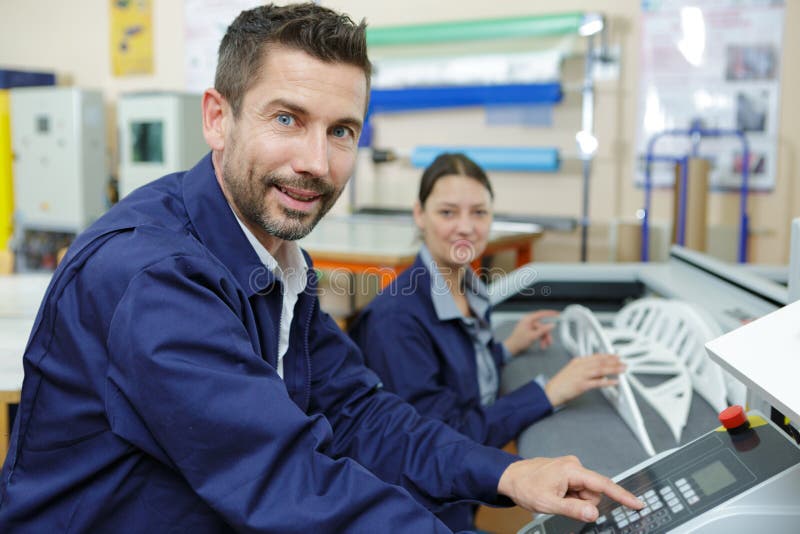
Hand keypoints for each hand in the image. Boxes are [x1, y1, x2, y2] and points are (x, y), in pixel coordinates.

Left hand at [497, 456, 642, 522]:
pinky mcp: (567, 472)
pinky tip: (555, 493)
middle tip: (560, 502)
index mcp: (571, 470)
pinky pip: (578, 489)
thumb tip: (594, 513)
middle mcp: (574, 465)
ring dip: (574, 500)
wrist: (510, 476)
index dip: (622, 495)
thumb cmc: (525, 486)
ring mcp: (570, 468)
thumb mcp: (548, 504)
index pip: (603, 484)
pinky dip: (570, 496)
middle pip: (593, 492)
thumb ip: (573, 509)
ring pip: (585, 493)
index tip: (637, 503)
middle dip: (582, 502)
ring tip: (555, 496)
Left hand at [503, 310, 558, 355]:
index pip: (541, 313)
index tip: (557, 314)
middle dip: (546, 334)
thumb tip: (552, 325)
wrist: (511, 348)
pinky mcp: (529, 332)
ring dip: (544, 338)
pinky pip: (538, 334)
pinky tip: (542, 345)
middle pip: (542, 326)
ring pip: (541, 331)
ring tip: (544, 345)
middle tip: (549, 341)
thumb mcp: (533, 336)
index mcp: (528, 319)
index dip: (550, 313)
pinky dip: (541, 339)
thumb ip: (543, 330)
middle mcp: (529, 322)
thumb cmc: (518, 341)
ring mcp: (529, 327)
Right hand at [544, 353, 624, 406]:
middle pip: (600, 362)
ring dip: (613, 369)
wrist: (551, 391)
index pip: (596, 357)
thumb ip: (587, 371)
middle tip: (623, 363)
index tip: (616, 356)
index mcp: (578, 362)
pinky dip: (607, 382)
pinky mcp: (581, 385)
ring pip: (600, 370)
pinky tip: (614, 382)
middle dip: (613, 362)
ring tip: (622, 370)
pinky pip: (597, 383)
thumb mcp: (573, 372)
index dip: (608, 356)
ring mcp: (580, 375)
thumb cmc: (561, 383)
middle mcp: (580, 366)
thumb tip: (601, 374)